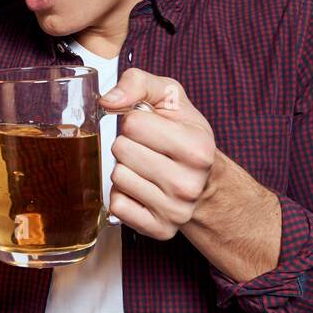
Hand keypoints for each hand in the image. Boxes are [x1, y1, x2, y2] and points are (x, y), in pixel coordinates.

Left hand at [100, 68, 215, 239]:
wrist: (206, 181)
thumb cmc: (183, 134)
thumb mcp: (169, 97)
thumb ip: (137, 83)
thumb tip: (107, 101)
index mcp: (196, 148)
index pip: (132, 123)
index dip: (135, 121)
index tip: (151, 129)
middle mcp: (189, 183)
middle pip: (121, 150)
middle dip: (127, 144)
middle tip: (147, 149)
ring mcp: (176, 210)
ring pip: (117, 177)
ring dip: (124, 169)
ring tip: (145, 168)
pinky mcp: (160, 229)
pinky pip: (117, 205)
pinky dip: (122, 195)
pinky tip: (141, 189)